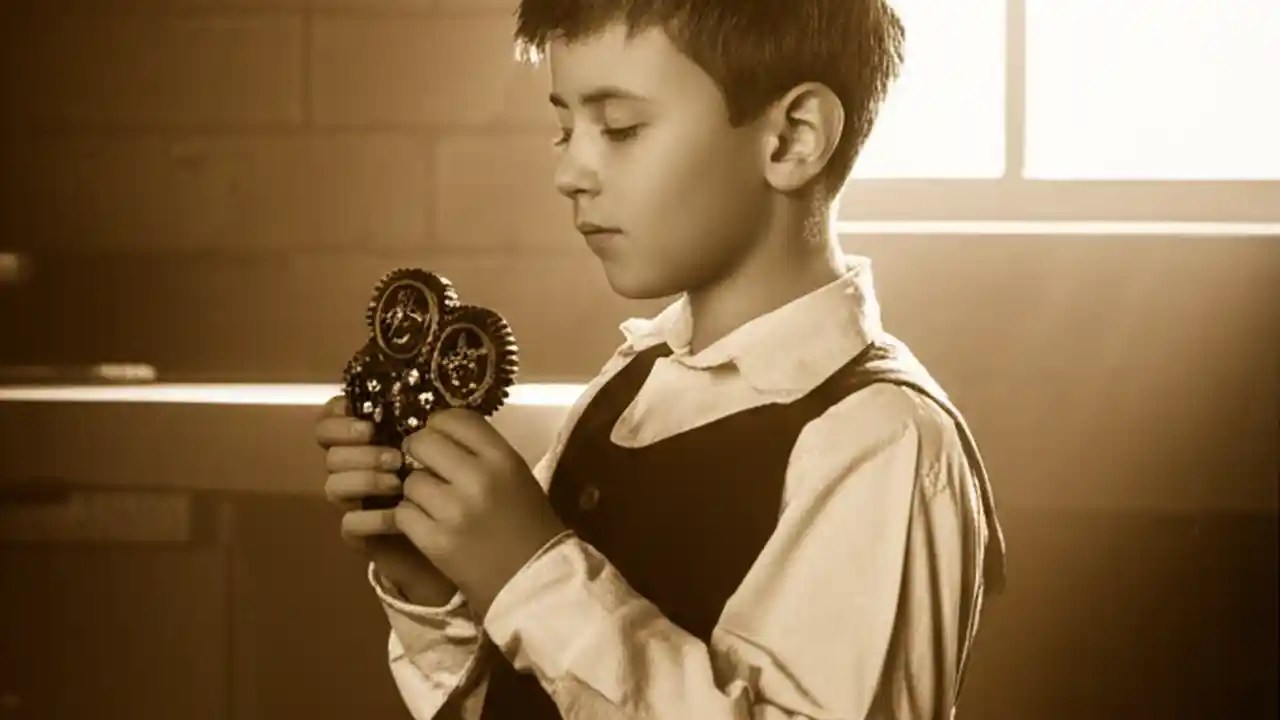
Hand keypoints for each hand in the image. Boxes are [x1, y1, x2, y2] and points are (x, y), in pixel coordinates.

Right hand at [314, 395, 457, 606]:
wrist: (462, 536)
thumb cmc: (456, 486)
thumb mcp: (448, 449)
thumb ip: (431, 426)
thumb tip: (430, 408)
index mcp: (369, 437)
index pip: (332, 418)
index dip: (339, 416)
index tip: (370, 423)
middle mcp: (355, 466)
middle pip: (330, 451)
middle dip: (358, 451)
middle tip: (393, 456)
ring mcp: (354, 500)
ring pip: (333, 485)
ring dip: (364, 478)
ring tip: (398, 482)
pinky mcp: (360, 534)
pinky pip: (349, 524)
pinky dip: (369, 518)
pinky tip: (395, 517)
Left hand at [396, 408, 566, 620]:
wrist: (534, 580)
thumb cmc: (528, 524)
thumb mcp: (516, 476)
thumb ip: (482, 452)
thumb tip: (439, 431)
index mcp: (503, 459)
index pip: (456, 419)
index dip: (439, 424)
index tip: (438, 435)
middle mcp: (477, 478)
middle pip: (424, 443)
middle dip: (419, 453)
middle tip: (426, 468)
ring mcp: (453, 510)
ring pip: (410, 481)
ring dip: (416, 491)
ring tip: (433, 504)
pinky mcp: (434, 540)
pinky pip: (403, 513)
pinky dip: (410, 518)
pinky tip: (427, 525)